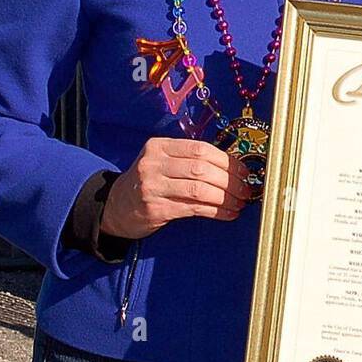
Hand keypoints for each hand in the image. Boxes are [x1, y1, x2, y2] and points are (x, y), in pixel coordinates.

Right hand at [101, 138, 251, 239]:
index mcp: (159, 146)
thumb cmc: (148, 183)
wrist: (114, 207)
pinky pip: (194, 208)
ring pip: (199, 189)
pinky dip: (216, 212)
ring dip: (226, 197)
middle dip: (230, 180)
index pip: (200, 149)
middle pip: (201, 168)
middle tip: (246, 189)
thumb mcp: (162, 162)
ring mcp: (152, 187)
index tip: (244, 171)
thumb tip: (233, 166)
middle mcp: (153, 164)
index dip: (227, 160)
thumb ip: (189, 160)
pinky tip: (228, 214)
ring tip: (240, 203)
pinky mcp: (155, 209)